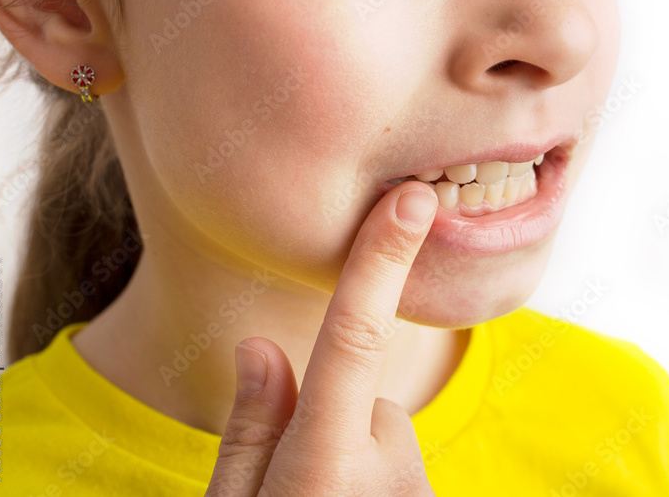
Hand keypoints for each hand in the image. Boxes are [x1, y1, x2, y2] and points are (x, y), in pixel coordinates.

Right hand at [204, 181, 439, 495]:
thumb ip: (248, 433)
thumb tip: (260, 347)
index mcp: (323, 469)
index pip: (353, 340)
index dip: (380, 263)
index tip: (412, 201)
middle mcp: (386, 477)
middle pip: (366, 402)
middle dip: (334, 423)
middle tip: (297, 489)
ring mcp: (420, 496)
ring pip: (385, 438)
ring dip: (357, 463)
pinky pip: (403, 472)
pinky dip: (378, 487)